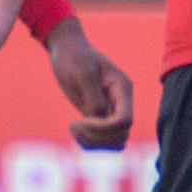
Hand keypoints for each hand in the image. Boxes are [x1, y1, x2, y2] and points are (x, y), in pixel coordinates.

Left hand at [46, 15, 136, 149]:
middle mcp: (120, 102)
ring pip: (115, 142)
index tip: (81, 120)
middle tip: (74, 125)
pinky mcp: (100, 117)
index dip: (104, 128)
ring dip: (93, 142)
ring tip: (73, 128)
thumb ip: (94, 97)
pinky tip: (74, 129)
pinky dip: (89, 142)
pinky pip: (102, 141)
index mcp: (122, 88)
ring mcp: (111, 110)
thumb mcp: (82, 73)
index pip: (125, 120)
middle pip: (121, 135)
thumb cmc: (73, 57)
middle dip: (97, 137)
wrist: (66, 50)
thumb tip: (100, 118)